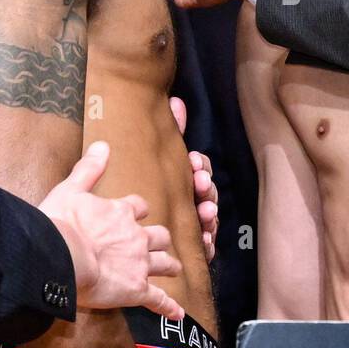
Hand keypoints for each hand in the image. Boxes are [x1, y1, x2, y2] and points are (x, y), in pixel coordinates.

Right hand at [40, 141, 184, 320]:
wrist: (61, 257)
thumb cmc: (60, 224)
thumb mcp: (71, 189)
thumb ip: (89, 168)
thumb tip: (102, 144)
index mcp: (120, 212)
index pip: (138, 207)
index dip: (138, 211)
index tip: (137, 214)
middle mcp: (136, 236)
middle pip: (158, 235)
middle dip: (160, 239)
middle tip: (161, 244)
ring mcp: (139, 263)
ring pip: (164, 262)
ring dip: (169, 265)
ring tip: (174, 269)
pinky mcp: (136, 289)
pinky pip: (158, 299)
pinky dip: (169, 306)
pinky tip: (178, 313)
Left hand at [170, 97, 219, 262]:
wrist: (138, 233)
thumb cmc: (157, 189)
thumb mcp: (164, 160)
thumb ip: (173, 131)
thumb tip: (176, 100)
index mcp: (188, 179)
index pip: (200, 169)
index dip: (199, 164)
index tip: (192, 159)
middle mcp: (197, 200)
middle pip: (209, 192)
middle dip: (207, 187)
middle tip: (199, 183)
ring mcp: (199, 224)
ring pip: (210, 218)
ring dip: (210, 214)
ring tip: (205, 212)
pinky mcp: (197, 247)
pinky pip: (207, 245)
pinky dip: (208, 242)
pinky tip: (205, 240)